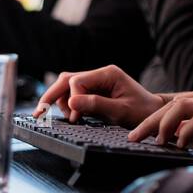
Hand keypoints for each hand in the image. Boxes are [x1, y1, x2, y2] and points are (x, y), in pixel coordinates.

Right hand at [34, 65, 166, 126]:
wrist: (154, 114)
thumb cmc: (142, 112)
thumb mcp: (121, 111)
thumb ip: (96, 105)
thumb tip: (71, 103)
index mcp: (108, 74)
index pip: (77, 81)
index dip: (71, 99)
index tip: (74, 118)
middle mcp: (100, 74)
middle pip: (67, 79)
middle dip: (52, 95)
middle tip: (38, 113)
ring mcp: (97, 81)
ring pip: (67, 86)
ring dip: (60, 101)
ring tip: (67, 118)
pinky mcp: (94, 91)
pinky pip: (73, 94)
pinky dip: (67, 104)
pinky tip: (70, 115)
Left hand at [127, 88, 192, 157]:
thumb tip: (184, 135)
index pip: (182, 98)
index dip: (159, 111)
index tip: (143, 126)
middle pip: (175, 102)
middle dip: (151, 120)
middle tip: (135, 136)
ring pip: (180, 107)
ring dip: (161, 125)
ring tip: (154, 142)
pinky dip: (182, 134)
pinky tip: (179, 146)